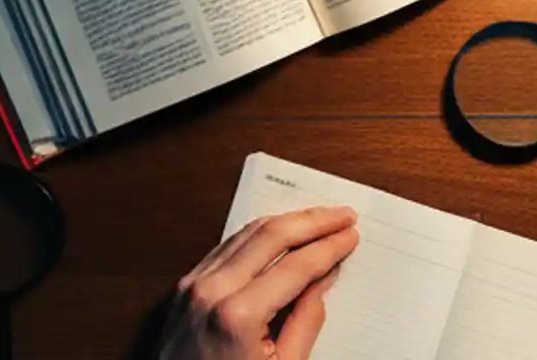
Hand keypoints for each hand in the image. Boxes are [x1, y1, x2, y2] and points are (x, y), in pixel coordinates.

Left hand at [155, 207, 359, 359]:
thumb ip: (306, 321)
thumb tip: (324, 277)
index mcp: (237, 315)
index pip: (296, 265)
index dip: (329, 247)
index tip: (351, 236)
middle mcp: (211, 290)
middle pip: (272, 234)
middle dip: (313, 221)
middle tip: (343, 215)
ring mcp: (194, 284)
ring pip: (248, 232)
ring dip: (287, 221)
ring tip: (319, 220)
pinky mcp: (185, 285)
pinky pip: (228, 245)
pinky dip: (259, 234)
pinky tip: (281, 232)